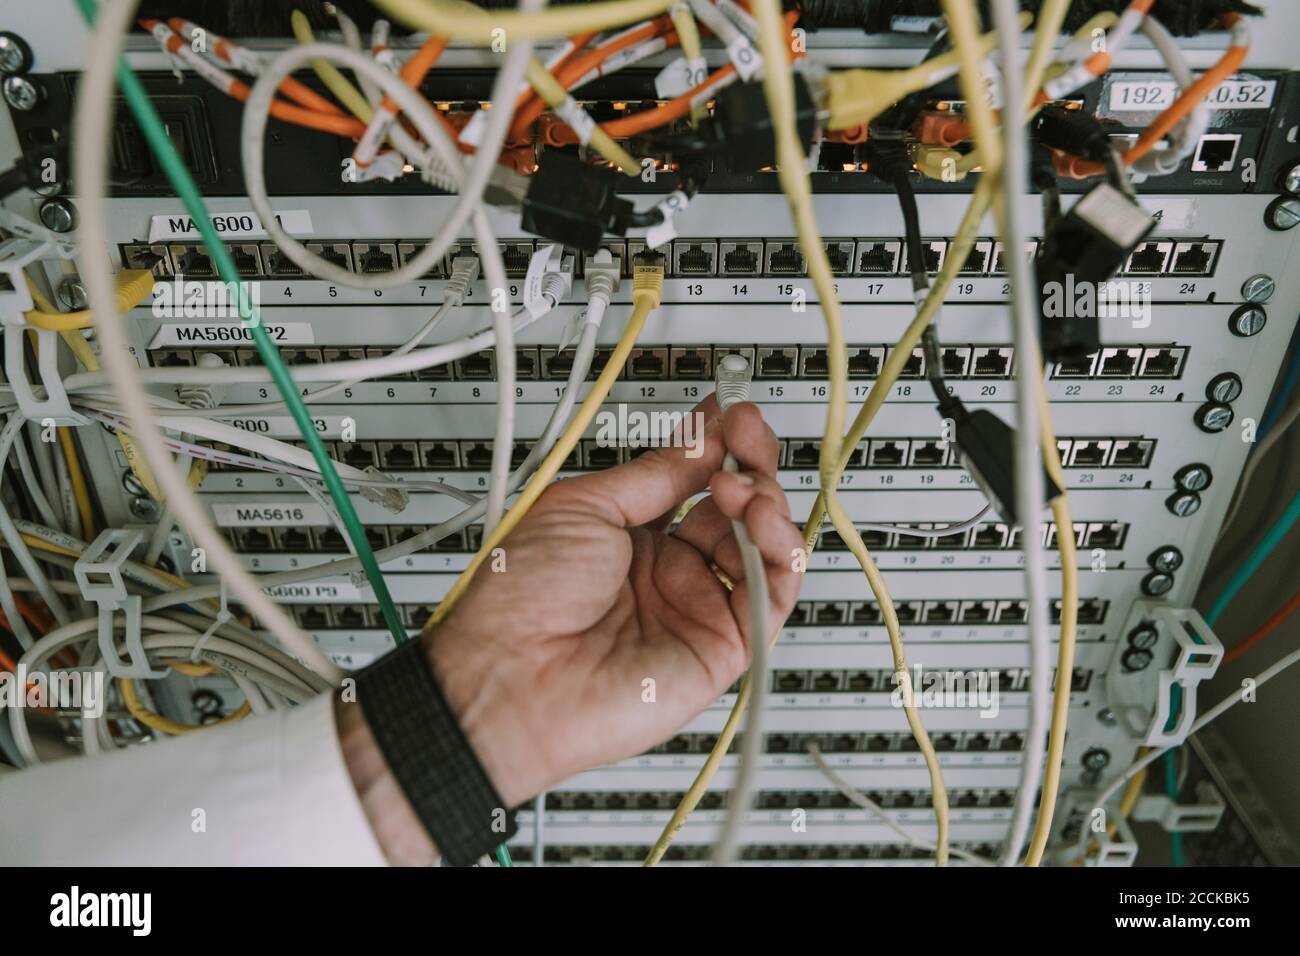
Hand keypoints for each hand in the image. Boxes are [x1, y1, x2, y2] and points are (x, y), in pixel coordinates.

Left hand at [428, 395, 803, 807]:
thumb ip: (658, 474)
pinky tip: (758, 522)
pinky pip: (774, 599)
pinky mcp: (722, 649)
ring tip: (739, 489)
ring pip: (765, 550)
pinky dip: (781, 555)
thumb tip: (704, 435)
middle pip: (740, 511)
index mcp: (634, 537)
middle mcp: (670, 572)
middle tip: (743, 436)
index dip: (722, 446)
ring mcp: (696, 608)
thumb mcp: (587, 507)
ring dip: (767, 505)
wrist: (511, 676)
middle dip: (751, 466)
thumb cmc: (522, 600)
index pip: (699, 483)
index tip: (731, 412)